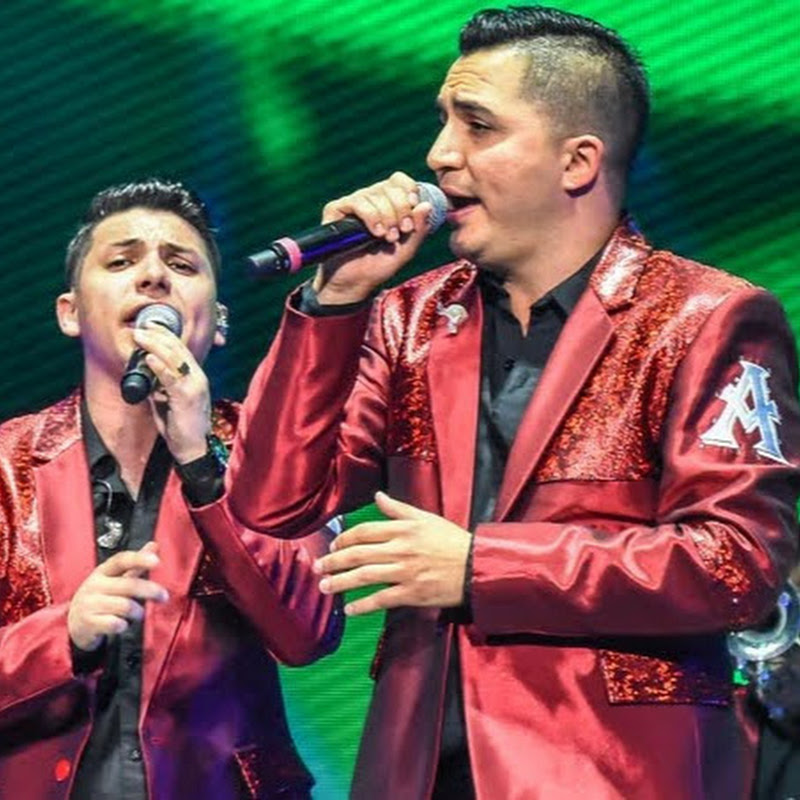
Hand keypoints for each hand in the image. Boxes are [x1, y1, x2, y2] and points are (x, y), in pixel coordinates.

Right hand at [67, 542, 168, 651]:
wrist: (75, 622)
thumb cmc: (101, 596)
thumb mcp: (114, 577)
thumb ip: (135, 564)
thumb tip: (154, 545)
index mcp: (103, 571)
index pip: (122, 560)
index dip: (140, 559)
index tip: (157, 561)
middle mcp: (95, 585)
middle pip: (129, 585)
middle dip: (150, 591)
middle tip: (164, 597)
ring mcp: (89, 604)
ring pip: (124, 605)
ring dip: (138, 611)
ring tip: (139, 614)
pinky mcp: (87, 622)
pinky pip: (113, 623)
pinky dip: (123, 625)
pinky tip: (123, 625)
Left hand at [132, 322, 211, 463]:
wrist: (192, 448)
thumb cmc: (180, 427)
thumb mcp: (167, 402)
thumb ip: (159, 387)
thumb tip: (145, 375)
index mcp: (195, 377)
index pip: (181, 350)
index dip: (166, 335)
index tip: (150, 326)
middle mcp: (198, 378)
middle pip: (178, 350)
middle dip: (159, 335)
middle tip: (141, 327)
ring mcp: (194, 386)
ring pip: (175, 359)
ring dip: (156, 346)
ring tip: (141, 337)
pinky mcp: (187, 397)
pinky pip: (171, 378)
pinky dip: (159, 366)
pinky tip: (149, 358)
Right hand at [313, 172, 434, 304]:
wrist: (355, 283)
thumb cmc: (379, 265)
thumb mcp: (406, 249)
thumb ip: (419, 229)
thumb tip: (426, 205)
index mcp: (388, 202)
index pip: (399, 180)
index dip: (409, 189)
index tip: (414, 206)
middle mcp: (370, 198)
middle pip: (390, 186)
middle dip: (401, 209)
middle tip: (402, 231)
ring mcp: (353, 203)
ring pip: (375, 194)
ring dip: (386, 217)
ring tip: (387, 238)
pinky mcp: (336, 209)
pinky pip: (357, 202)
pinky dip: (371, 216)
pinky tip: (375, 232)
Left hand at [314, 491, 471, 615]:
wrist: (476, 566)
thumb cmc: (452, 541)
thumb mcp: (426, 518)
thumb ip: (399, 509)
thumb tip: (377, 497)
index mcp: (402, 529)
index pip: (363, 532)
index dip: (344, 538)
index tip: (333, 545)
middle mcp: (399, 550)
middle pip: (357, 555)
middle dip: (333, 561)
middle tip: (318, 568)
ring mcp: (404, 573)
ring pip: (363, 577)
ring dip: (340, 582)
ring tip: (325, 587)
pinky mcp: (412, 593)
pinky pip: (381, 600)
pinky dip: (362, 606)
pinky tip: (349, 609)